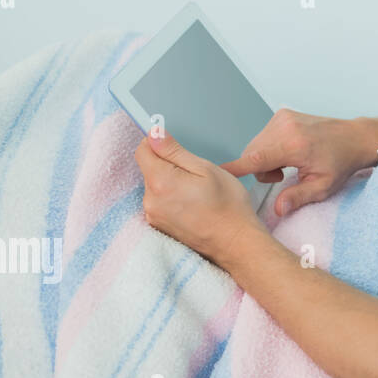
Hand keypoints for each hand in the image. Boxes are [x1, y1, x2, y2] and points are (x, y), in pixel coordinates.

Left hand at [134, 132, 263, 266]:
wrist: (235, 243)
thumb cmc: (227, 205)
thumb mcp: (206, 169)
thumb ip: (175, 151)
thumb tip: (154, 135)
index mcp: (160, 182)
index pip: (142, 151)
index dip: (155, 142)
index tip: (173, 144)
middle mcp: (150, 200)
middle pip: (149, 170)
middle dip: (168, 165)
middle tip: (196, 173)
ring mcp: (153, 216)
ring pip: (155, 186)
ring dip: (170, 182)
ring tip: (197, 191)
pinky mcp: (159, 226)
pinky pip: (160, 202)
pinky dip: (172, 198)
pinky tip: (193, 204)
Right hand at [222, 109, 371, 216]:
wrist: (354, 138)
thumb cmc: (340, 163)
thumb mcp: (323, 187)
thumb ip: (298, 198)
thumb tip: (278, 210)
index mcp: (294, 145)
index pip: (256, 159)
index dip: (235, 168)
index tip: (217, 172)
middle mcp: (286, 127)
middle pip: (251, 154)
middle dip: (260, 169)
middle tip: (283, 176)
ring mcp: (283, 117)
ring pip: (255, 145)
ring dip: (264, 158)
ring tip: (287, 163)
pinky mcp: (283, 114)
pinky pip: (263, 136)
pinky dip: (269, 146)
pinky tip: (287, 151)